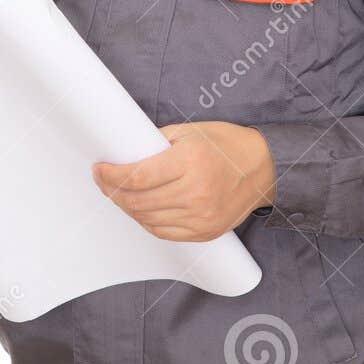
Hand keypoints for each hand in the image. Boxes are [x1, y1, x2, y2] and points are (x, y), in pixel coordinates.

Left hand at [91, 121, 276, 241]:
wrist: (263, 168)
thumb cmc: (225, 145)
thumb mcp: (190, 131)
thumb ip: (157, 142)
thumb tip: (125, 151)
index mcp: (190, 161)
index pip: (138, 176)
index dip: (112, 176)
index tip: (100, 170)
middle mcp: (196, 192)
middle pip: (139, 201)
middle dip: (114, 192)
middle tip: (104, 181)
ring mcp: (201, 216)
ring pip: (148, 219)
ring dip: (127, 208)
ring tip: (119, 195)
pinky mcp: (205, 232)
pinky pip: (164, 232)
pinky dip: (146, 222)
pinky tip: (140, 210)